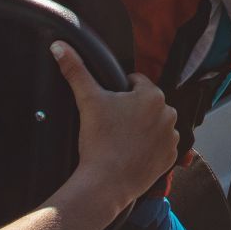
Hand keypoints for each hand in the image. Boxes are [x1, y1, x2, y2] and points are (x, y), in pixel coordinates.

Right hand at [50, 43, 176, 221]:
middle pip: (146, 103)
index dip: (119, 92)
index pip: (136, 82)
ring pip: (154, 123)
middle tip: (112, 124)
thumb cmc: (98, 141)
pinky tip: (132, 152)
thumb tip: (59, 46)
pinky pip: (160, 145)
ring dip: (142, 128)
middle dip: (132, 110)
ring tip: (121, 139)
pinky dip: (149, 147)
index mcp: (152, 95)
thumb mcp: (87, 100)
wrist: (106, 183)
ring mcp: (171, 136)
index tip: (109, 107)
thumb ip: (75, 70)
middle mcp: (168, 113)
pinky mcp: (170, 157)